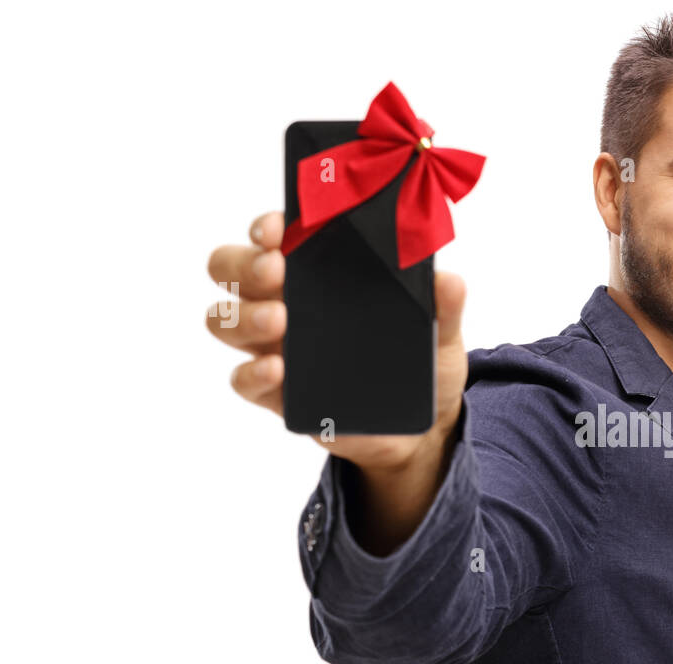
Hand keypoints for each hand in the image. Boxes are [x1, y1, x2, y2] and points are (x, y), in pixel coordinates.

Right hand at [205, 211, 467, 475]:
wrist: (422, 428)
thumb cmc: (422, 362)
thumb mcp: (442, 331)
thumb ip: (444, 305)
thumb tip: (448, 279)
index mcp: (318, 271)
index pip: (273, 235)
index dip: (266, 225)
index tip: (279, 228)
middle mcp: (285, 300)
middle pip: (230, 269)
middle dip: (245, 264)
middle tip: (278, 271)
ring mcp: (274, 346)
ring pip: (224, 320)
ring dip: (244, 316)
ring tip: (280, 321)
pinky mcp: (276, 393)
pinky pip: (242, 379)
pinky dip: (252, 373)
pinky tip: (277, 370)